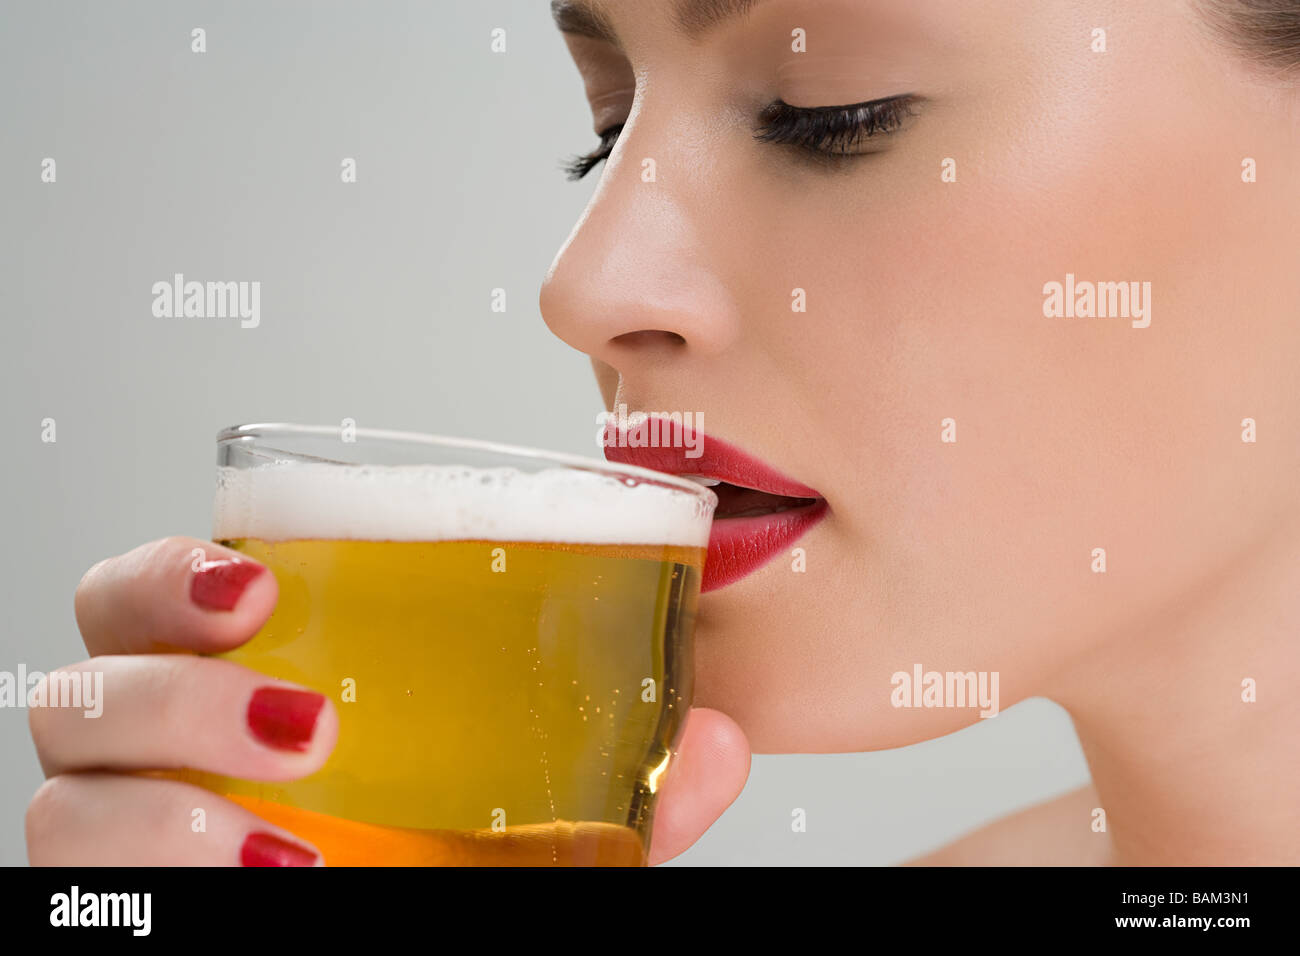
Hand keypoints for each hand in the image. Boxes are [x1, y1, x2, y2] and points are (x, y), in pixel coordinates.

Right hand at [26, 536, 748, 864]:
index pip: (143, 595)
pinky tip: (268, 884)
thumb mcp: (550, 814)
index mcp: (252, 674)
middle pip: (81, 687)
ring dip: (160, 813)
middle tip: (304, 724)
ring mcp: (144, 835)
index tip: (258, 586)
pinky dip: (148, 885)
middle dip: (165, 692)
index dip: (166, 578)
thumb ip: (633, 776)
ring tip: (288, 846)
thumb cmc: (468, 859)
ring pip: (61, 801)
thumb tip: (729, 738)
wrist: (439, 921)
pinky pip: (78, 891)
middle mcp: (170, 753)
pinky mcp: (137, 901)